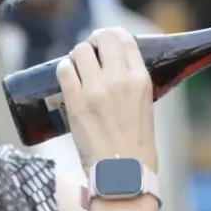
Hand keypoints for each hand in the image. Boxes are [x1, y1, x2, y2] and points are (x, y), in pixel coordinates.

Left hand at [56, 27, 158, 172]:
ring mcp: (97, 90)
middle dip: (93, 42)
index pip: (125, 39)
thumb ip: (133, 86)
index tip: (105, 44)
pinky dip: (64, 69)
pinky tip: (67, 77)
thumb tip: (116, 70)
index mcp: (141, 79)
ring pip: (80, 50)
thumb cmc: (136, 146)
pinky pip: (64, 70)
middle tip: (89, 54)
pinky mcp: (76, 102)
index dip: (111, 37)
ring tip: (78, 68)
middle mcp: (120, 79)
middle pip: (102, 37)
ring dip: (77, 56)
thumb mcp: (146, 107)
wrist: (123, 174)